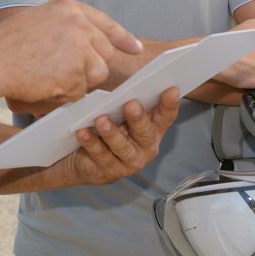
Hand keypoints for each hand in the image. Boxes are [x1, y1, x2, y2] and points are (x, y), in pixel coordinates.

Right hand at [0, 0, 141, 105]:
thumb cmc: (4, 46)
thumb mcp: (37, 22)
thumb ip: (64, 29)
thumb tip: (88, 47)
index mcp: (68, 8)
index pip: (104, 23)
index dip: (121, 37)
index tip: (135, 48)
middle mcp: (79, 24)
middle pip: (103, 53)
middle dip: (90, 67)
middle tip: (64, 73)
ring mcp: (80, 47)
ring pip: (95, 75)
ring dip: (76, 83)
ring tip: (46, 77)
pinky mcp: (76, 72)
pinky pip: (80, 92)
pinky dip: (63, 94)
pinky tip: (42, 84)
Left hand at [57, 87, 179, 185]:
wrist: (84, 160)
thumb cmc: (107, 129)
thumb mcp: (119, 114)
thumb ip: (126, 102)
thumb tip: (126, 84)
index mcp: (152, 130)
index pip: (165, 117)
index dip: (170, 104)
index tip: (172, 89)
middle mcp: (145, 147)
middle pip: (145, 133)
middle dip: (138, 118)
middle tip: (131, 104)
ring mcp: (129, 162)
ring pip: (122, 147)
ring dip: (112, 133)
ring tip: (101, 120)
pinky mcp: (110, 171)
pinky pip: (101, 155)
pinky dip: (91, 142)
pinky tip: (82, 132)